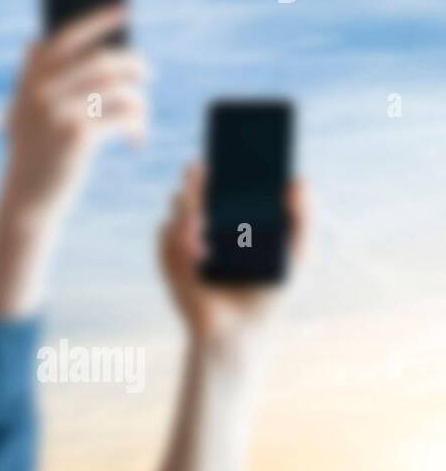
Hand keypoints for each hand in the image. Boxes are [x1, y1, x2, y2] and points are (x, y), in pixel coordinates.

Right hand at [5, 6, 149, 224]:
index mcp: (28, 81)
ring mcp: (58, 112)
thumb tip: (35, 41)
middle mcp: (40, 92)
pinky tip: (135, 138)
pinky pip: (123, 115)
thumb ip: (28, 78)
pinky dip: (137, 124)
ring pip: (117, 87)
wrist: (26, 200)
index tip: (123, 10)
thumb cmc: (32, 153)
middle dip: (132, 63)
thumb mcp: (21, 112)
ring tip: (140, 112)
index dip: (96, 21)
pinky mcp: (78, 136)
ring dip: (138, 98)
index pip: (65, 38)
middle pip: (101, 60)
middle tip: (146, 73)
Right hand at [159, 163, 309, 344]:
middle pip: (200, 185)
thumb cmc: (268, 291)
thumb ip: (302, 218)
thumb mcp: (295, 253)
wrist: (242, 330)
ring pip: (179, 204)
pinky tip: (197, 244)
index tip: (238, 140)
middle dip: (201, 174)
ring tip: (200, 200)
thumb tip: (300, 178)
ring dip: (187, 201)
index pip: (228, 178)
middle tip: (208, 164)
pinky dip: (180, 236)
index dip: (230, 158)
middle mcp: (207, 220)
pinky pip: (168, 234)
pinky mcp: (169, 256)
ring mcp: (185, 236)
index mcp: (235, 214)